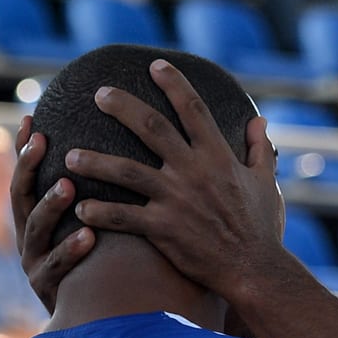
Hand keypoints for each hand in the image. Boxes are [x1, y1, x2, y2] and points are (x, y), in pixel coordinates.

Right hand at [10, 115, 94, 315]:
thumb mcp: (95, 227)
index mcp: (35, 220)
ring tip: (68, 186)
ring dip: (50, 205)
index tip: (31, 120)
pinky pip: (59, 268)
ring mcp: (35, 265)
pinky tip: (89, 236)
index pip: (26, 177)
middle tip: (41, 141)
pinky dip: (71, 250)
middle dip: (27, 168)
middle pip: (21, 196)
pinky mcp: (48, 292)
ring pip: (36, 229)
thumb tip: (114, 154)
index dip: (24, 150)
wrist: (99, 322)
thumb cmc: (102, 266)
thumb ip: (95, 197)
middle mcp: (29, 239)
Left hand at [64, 59, 288, 300]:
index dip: (175, 84)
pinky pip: (123, 217)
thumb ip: (260, 150)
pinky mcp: (164, 229)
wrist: (256, 271)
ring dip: (95, 162)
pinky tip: (80, 209)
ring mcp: (176, 200)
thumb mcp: (266, 185)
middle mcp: (194, 172)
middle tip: (98, 93)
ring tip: (71, 156)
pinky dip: (100, 213)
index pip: (194, 110)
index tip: (156, 66)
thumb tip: (259, 121)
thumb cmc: (262, 229)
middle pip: (151, 127)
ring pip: (126, 171)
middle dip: (122, 106)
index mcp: (219, 157)